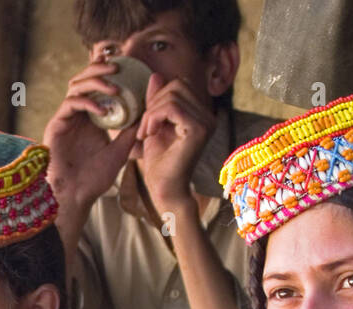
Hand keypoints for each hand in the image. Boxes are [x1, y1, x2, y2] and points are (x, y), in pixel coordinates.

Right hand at [42, 62, 141, 228]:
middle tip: (120, 65)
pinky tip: (103, 110)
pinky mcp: (57, 124)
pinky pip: (71, 103)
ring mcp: (66, 118)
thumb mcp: (120, 150)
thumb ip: (131, 130)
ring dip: (95, 80)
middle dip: (101, 67)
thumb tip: (148, 108)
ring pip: (76, 85)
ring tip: (114, 86)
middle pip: (84, 78)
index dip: (110, 71)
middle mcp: (77, 114)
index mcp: (90, 117)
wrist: (76, 197)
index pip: (98, 85)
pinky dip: (88, 101)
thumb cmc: (95, 179)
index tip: (129, 66)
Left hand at [134, 73, 215, 215]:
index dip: (157, 97)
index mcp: (200, 113)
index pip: (179, 84)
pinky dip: (154, 118)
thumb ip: (156, 102)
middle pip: (177, 84)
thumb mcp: (153, 125)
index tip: (146, 122)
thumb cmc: (158, 163)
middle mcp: (208, 115)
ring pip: (173, 94)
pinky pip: (172, 107)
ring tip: (145, 133)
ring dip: (151, 113)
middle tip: (143, 128)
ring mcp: (206, 121)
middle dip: (153, 103)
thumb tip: (156, 75)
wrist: (164, 189)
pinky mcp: (199, 129)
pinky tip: (149, 134)